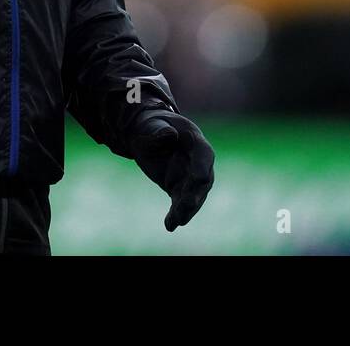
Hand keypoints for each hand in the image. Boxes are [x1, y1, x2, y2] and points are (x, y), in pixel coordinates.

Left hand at [128, 109, 214, 231]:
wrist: (146, 135)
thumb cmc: (150, 126)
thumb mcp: (151, 125)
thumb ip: (159, 131)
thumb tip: (169, 135)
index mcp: (194, 141)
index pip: (204, 155)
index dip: (202, 166)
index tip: (199, 179)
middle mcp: (197, 161)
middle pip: (202, 180)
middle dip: (195, 194)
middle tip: (187, 205)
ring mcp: (190, 177)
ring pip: (193, 196)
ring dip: (187, 209)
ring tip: (177, 221)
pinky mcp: (179, 189)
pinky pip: (180, 204)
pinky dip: (175, 215)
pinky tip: (169, 226)